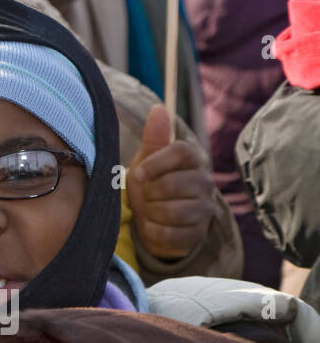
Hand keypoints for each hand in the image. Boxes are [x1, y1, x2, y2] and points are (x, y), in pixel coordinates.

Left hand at [127, 104, 215, 260]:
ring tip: (148, 209)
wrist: (152, 218)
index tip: (138, 173)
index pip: (181, 151)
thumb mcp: (148, 159)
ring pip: (173, 210)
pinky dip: (154, 231)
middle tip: (145, 194)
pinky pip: (172, 234)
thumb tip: (159, 108)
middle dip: (149, 191)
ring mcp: (204, 209)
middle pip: (174, 183)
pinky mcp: (198, 234)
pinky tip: (152, 225)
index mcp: (193, 159)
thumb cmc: (150, 182)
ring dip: (151, 212)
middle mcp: (205, 182)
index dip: (155, 163)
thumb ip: (155, 137)